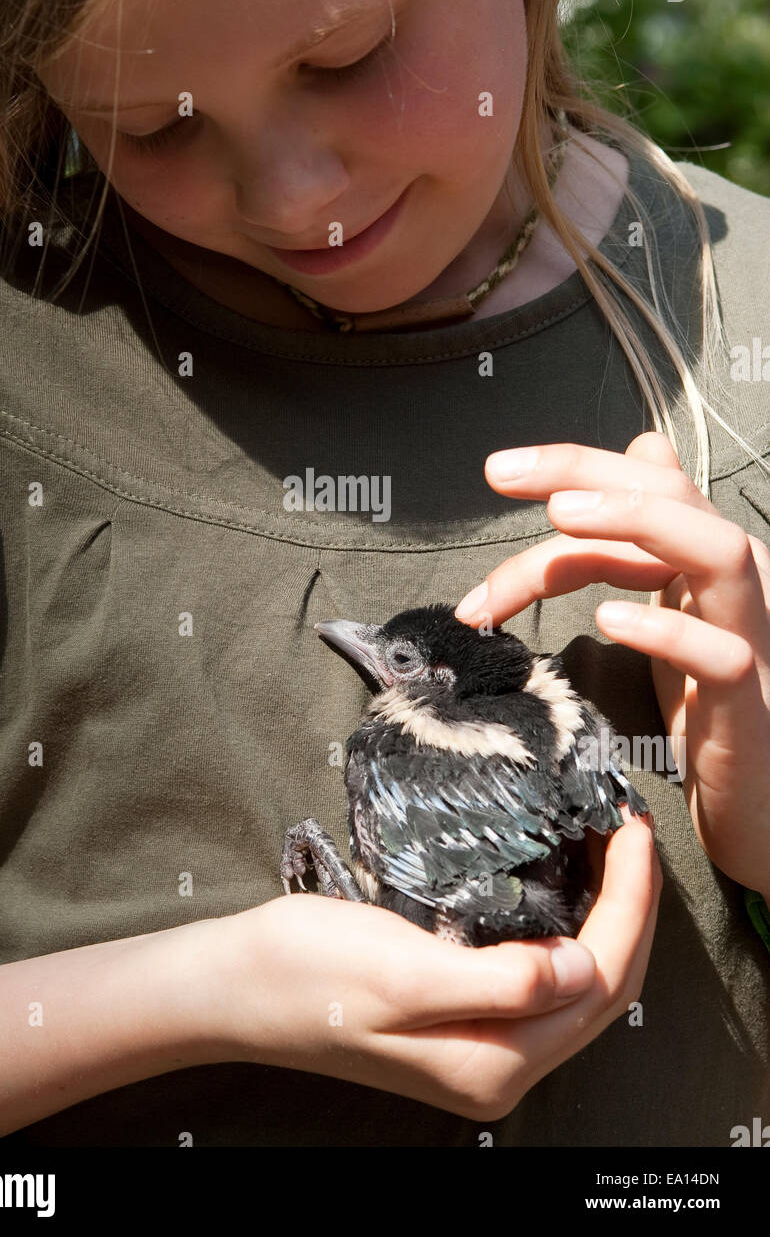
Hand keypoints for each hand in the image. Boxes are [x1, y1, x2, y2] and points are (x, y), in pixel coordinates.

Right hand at [224, 815, 658, 1122]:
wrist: (233, 986)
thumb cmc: (306, 971)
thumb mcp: (403, 972)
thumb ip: (501, 982)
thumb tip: (585, 967)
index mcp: (492, 1064)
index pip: (600, 980)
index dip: (630, 901)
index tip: (630, 825)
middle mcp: (498, 1066)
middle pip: (603, 987)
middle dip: (631, 905)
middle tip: (629, 824)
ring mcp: (481, 1047)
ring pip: (579, 983)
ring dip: (606, 915)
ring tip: (609, 844)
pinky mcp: (461, 1021)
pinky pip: (542, 977)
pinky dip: (569, 926)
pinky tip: (566, 884)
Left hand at [455, 431, 769, 898]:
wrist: (756, 795)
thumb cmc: (706, 700)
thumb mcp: (672, 604)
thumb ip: (648, 538)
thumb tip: (645, 446)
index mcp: (706, 556)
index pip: (646, 483)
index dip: (574, 465)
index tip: (498, 469)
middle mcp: (735, 582)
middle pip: (674, 496)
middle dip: (586, 473)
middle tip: (505, 474)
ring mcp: (750, 638)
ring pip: (720, 552)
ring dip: (638, 522)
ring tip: (562, 517)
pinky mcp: (748, 702)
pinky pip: (724, 656)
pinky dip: (666, 631)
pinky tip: (608, 619)